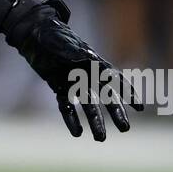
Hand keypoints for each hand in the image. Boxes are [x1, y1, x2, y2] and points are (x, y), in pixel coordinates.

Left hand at [0, 0, 141, 139]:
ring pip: (88, 104)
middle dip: (115, 112)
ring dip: (95, 121)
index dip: (127, 92)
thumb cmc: (53, 33)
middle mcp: (86, 73)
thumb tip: (94, 64)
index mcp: (93, 61)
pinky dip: (71, 118)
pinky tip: (76, 133)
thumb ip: (78, 55)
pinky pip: (67, 105)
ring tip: (100, 138)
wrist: (33, 32)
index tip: (139, 107)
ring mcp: (73, 82)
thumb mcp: (65, 42)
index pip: (115, 79)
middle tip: (125, 129)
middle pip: (105, 96)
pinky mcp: (59, 87)